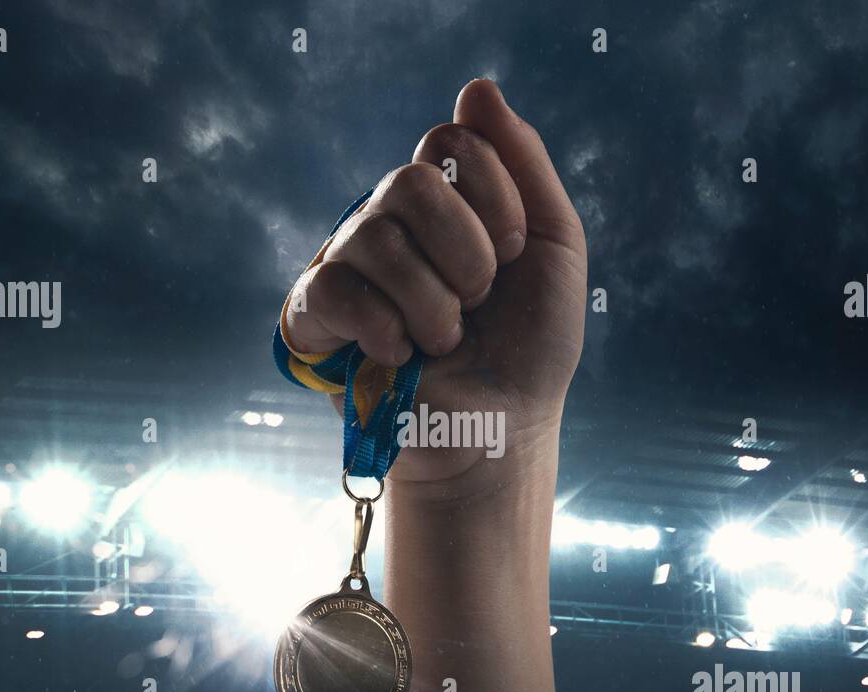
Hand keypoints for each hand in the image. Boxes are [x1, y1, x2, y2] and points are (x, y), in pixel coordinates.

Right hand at [283, 79, 586, 486]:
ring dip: (433, 305)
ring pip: (376, 238)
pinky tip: (402, 355)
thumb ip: (525, 166)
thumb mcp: (552, 250)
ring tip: (444, 341)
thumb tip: (476, 86)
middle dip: (467, 253)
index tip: (515, 256)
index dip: (496, 201)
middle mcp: (390, 220)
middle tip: (478, 299)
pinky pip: (332, 287)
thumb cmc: (529, 347)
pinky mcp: (314, 315)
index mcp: (445, 199)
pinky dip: (384, 328)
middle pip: (409, 182)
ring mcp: (348, 263)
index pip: (450, 142)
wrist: (499, 429)